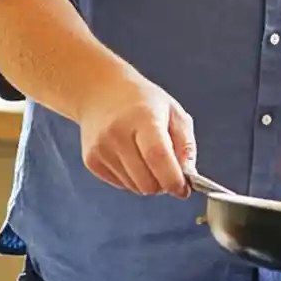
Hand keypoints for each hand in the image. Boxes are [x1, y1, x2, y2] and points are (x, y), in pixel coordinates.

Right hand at [76, 73, 195, 197]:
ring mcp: (101, 148)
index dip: (173, 179)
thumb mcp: (173, 111)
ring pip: (134, 187)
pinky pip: (120, 185)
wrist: (100, 91)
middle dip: (162, 184)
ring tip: (145, 157)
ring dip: (146, 181)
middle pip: (146, 181)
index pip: (157, 156)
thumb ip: (186, 144)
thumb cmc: (142, 101)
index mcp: (143, 117)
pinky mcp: (91, 160)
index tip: (183, 188)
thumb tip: (189, 176)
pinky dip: (130, 178)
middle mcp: (118, 133)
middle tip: (167, 171)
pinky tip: (129, 156)